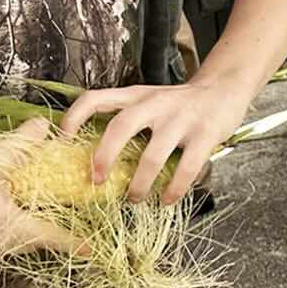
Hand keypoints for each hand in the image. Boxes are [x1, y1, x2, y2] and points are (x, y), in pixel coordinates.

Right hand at [0, 119, 87, 258]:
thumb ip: (18, 145)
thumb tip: (44, 126)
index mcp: (12, 229)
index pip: (54, 239)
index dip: (76, 243)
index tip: (95, 250)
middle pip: (36, 241)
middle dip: (55, 233)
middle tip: (73, 222)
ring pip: (14, 239)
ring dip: (30, 227)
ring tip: (43, 209)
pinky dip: (9, 223)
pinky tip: (4, 204)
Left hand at [60, 81, 249, 204]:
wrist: (224, 88)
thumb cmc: (180, 103)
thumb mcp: (149, 101)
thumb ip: (127, 120)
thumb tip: (94, 158)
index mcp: (136, 95)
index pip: (95, 98)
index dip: (73, 117)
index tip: (62, 140)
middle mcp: (155, 103)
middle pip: (120, 126)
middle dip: (104, 157)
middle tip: (96, 181)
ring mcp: (181, 118)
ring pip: (153, 155)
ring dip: (140, 183)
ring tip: (134, 199)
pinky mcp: (205, 133)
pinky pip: (187, 167)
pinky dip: (174, 189)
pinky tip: (167, 199)